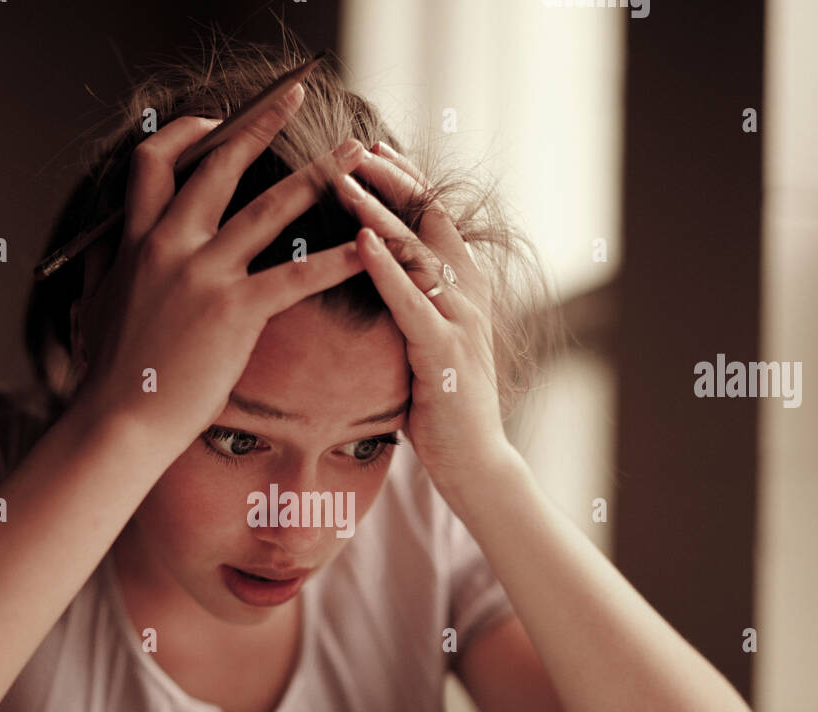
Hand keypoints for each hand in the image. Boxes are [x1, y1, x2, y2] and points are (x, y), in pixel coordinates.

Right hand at [68, 88, 370, 449]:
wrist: (118, 420)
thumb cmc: (113, 374)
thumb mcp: (98, 305)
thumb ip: (109, 268)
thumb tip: (108, 249)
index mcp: (136, 241)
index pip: (155, 160)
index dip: (188, 131)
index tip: (216, 119)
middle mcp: (169, 245)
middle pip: (218, 162)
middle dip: (261, 121)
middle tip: (296, 94)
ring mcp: (203, 275)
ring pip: (268, 207)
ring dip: (318, 173)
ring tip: (355, 154)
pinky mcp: (234, 311)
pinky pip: (296, 276)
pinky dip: (337, 259)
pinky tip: (368, 247)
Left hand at [334, 142, 513, 500]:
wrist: (475, 462)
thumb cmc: (441, 405)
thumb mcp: (423, 341)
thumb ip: (408, 304)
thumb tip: (367, 274)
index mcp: (465, 286)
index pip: (433, 216)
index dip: (403, 179)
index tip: (370, 148)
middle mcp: (470, 294)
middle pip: (429, 218)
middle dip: (390, 177)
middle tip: (351, 144)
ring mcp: (461, 321)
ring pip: (418, 251)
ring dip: (378, 210)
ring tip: (342, 178)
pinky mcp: (445, 352)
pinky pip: (412, 301)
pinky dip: (386, 268)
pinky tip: (362, 241)